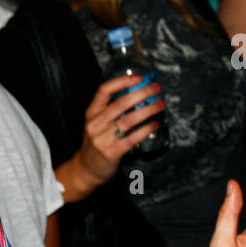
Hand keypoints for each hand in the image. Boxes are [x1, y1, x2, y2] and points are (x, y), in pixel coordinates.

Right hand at [71, 75, 164, 189]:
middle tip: (156, 89)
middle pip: (121, 103)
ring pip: (129, 120)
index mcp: (91, 113)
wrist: (86, 169)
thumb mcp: (97, 123)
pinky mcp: (111, 152)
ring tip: (160, 105)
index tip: (138, 78)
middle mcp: (95, 124)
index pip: (104, 90)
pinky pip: (132, 138)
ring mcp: (103, 138)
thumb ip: (112, 110)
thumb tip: (137, 95)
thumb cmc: (95, 143)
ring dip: (148, 110)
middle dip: (142, 93)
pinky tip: (154, 125)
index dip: (122, 81)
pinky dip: (145, 130)